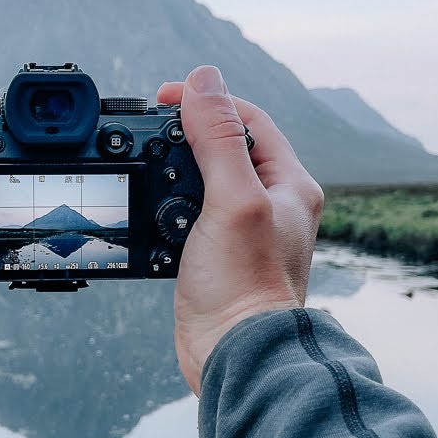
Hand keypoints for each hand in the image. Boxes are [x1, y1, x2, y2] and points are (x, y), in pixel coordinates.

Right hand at [157, 66, 324, 395]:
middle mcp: (272, 204)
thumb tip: (203, 80)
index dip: (206, 100)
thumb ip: (219, 138)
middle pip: (224, 146)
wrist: (236, 356)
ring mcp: (244, 231)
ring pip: (202, 180)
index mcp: (290, 184)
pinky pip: (187, 215)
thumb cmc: (247, 285)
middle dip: (185, 134)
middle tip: (149, 131)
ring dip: (172, 172)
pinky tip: (149, 213)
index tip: (164, 96)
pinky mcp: (216, 256)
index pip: (248, 119)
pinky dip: (164, 208)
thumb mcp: (233, 199)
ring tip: (147, 170)